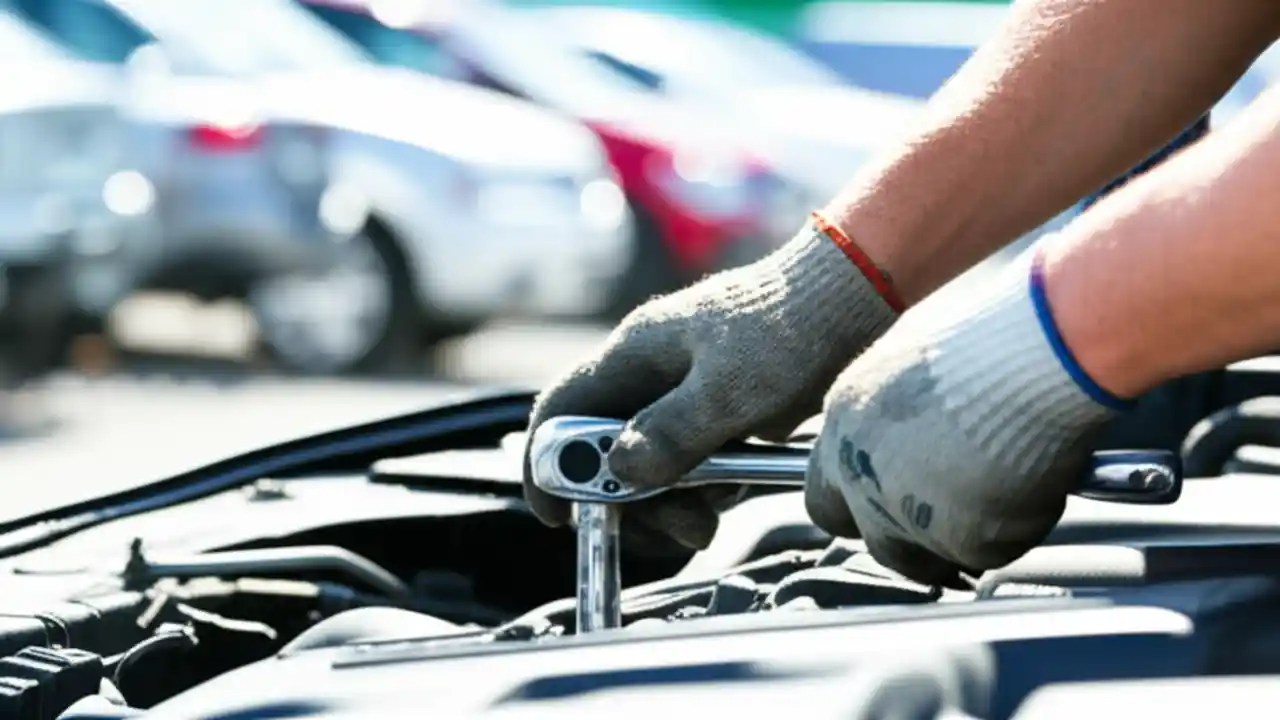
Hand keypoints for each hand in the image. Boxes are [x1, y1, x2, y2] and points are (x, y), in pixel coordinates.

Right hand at [524, 216, 900, 550]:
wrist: (853, 295)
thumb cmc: (792, 328)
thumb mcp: (731, 388)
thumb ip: (672, 431)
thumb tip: (619, 470)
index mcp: (635, 354)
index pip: (561, 409)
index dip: (546, 466)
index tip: (558, 517)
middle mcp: (649, 371)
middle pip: (603, 449)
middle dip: (628, 500)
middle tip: (674, 526)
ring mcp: (682, 388)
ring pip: (647, 460)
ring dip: (669, 500)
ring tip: (707, 520)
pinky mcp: (716, 407)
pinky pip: (687, 458)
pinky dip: (700, 486)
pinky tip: (732, 491)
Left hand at [804, 251, 1127, 585]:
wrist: (1036, 348)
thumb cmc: (990, 328)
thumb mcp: (918, 350)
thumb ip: (902, 401)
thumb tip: (921, 418)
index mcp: (845, 421)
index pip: (826, 491)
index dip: (862, 500)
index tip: (896, 494)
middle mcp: (861, 473)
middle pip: (868, 537)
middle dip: (906, 539)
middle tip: (953, 518)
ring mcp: (905, 512)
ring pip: (925, 558)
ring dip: (958, 540)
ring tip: (1006, 498)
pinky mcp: (962, 537)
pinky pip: (990, 549)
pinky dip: (1017, 525)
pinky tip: (1041, 481)